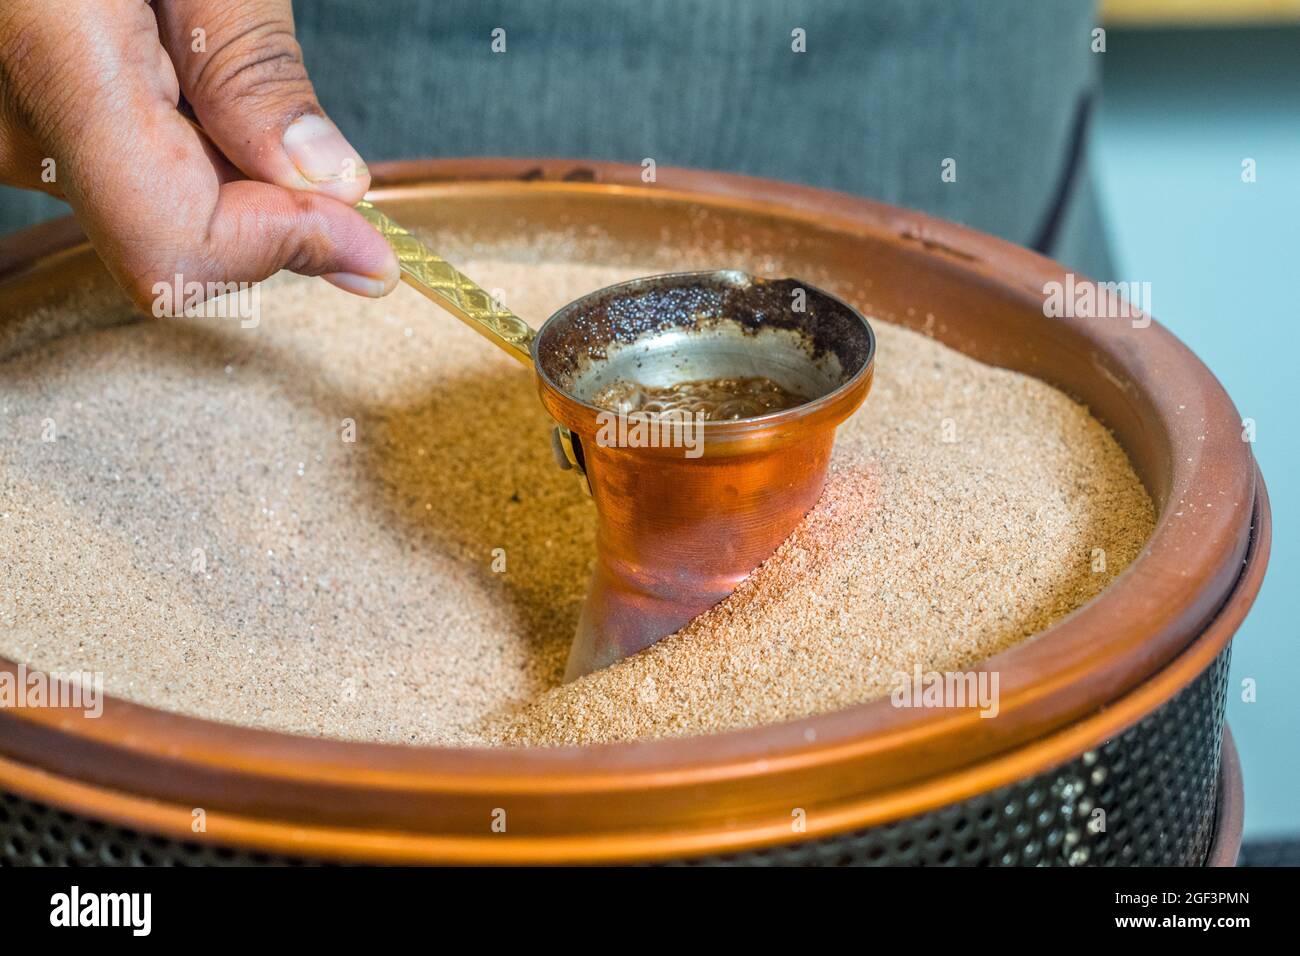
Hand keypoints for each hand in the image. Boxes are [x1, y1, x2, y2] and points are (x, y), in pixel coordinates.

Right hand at [0, 0, 397, 310]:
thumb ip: (251, 62)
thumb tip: (328, 181)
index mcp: (50, 59)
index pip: (173, 251)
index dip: (283, 252)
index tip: (368, 239)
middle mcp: (5, 117)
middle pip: (168, 234)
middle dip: (262, 203)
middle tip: (300, 126)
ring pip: (145, 203)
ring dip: (219, 162)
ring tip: (197, 38)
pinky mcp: (7, 110)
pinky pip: (111, 163)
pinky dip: (175, 137)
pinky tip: (170, 55)